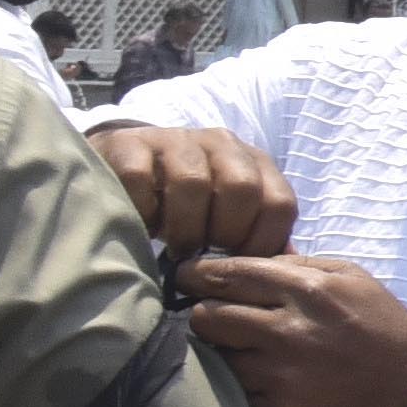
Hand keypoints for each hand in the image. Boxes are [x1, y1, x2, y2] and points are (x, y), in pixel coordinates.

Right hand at [88, 122, 297, 260]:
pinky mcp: (129, 144)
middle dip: (224, 233)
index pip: (280, 203)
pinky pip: (140, 179)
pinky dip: (142, 211)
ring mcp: (174, 139)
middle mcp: (220, 144)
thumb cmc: (184, 202)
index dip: (262, 244)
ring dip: (183, 229)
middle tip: (204, 256)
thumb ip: (255, 235)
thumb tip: (285, 264)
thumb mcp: (226, 213)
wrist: (121, 163)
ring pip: (192, 183)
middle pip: (241, 188)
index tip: (237, 266)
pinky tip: (142, 224)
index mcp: (253, 162)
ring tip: (174, 249)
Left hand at [174, 250, 406, 406]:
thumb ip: (299, 264)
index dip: (197, 274)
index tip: (187, 277)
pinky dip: (240, 390)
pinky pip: (237, 399)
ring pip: (216, 362)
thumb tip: (246, 260)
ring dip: (221, 355)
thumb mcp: (353, 278)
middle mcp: (290, 334)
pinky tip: (259, 382)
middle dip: (202, 314)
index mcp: (309, 292)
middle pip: (207, 319)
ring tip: (239, 352)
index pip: (229, 274)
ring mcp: (284, 379)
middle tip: (209, 317)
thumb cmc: (383, 326)